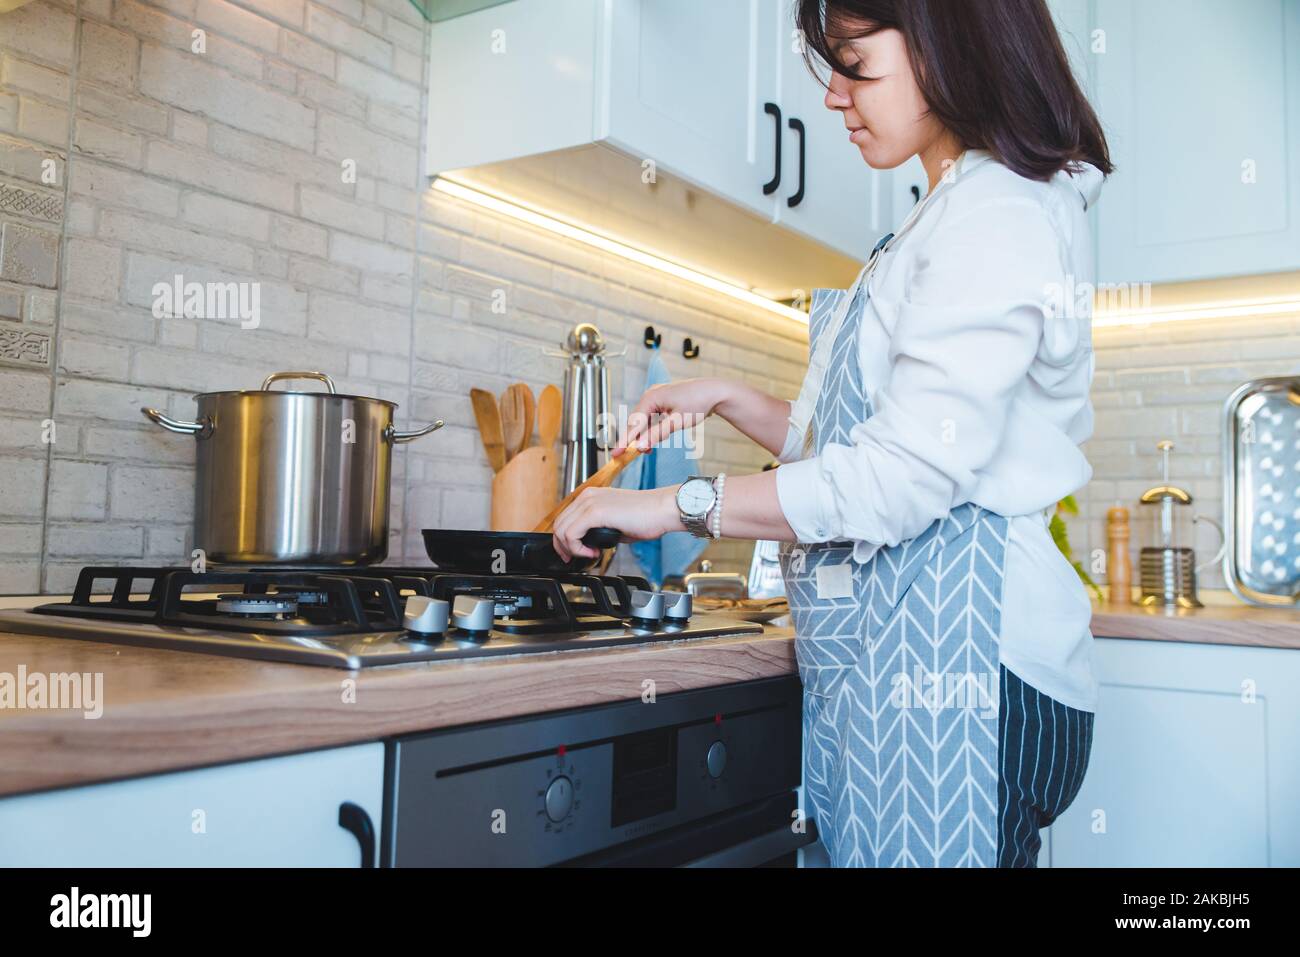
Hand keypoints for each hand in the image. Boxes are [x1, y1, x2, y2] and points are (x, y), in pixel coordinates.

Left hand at [552, 486, 682, 561]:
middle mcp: (587, 496)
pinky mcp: (595, 512)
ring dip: (571, 548)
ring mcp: (590, 502)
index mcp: (591, 496)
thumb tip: (589, 544)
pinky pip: (571, 534)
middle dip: (563, 546)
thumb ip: (598, 529)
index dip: (564, 539)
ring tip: (589, 554)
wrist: (662, 511)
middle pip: (558, 524)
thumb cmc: (646, 517)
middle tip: (575, 558)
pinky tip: (594, 552)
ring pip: (561, 530)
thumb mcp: (615, 521)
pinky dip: (578, 548)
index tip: (573, 553)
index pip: (565, 518)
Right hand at [618, 378, 731, 453]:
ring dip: (645, 436)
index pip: (633, 422)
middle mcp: (651, 395)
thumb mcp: (677, 422)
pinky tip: (655, 439)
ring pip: (644, 421)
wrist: (715, 392)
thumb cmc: (698, 402)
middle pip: (636, 421)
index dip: (624, 440)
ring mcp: (656, 397)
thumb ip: (657, 434)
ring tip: (647, 451)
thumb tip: (640, 446)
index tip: (616, 453)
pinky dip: (652, 430)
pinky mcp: (663, 402)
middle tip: (627, 456)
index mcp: (651, 397)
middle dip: (634, 439)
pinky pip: (652, 418)